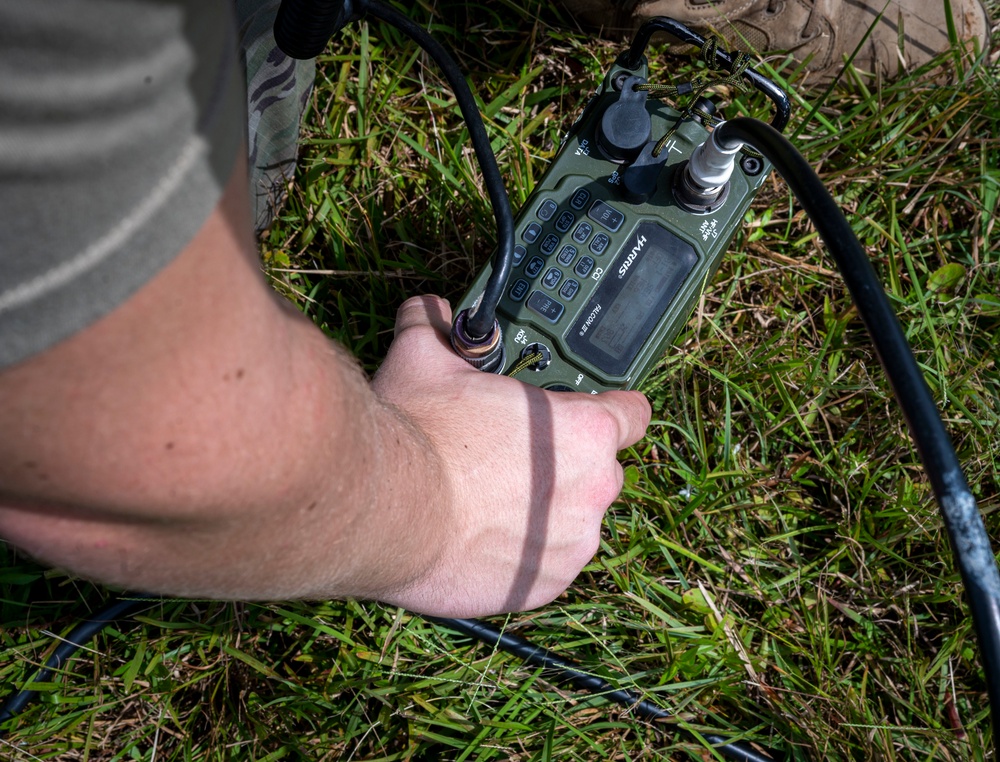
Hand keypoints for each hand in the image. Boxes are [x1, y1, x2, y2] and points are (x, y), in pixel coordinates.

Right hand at [371, 295, 650, 616]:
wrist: (385, 513)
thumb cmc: (417, 437)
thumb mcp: (424, 359)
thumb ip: (436, 326)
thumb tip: (428, 310)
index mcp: (583, 430)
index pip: (632, 414)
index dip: (612, 410)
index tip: (591, 413)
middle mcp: (592, 489)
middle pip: (600, 469)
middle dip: (567, 462)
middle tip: (515, 455)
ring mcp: (571, 542)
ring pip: (574, 520)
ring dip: (546, 510)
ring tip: (491, 500)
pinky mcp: (544, 585)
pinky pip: (548, 563)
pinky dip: (526, 553)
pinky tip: (484, 537)